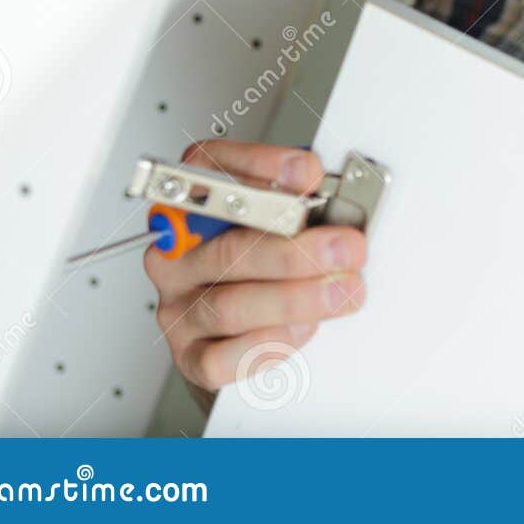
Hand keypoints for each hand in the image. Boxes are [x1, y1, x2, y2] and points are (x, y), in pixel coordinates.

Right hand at [145, 139, 367, 400]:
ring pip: (229, 305)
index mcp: (194, 204)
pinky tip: (304, 326)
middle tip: (346, 248)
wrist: (236, 321)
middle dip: (297, 250)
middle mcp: (176, 254)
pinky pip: (220, 357)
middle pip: (229, 249)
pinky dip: (268, 342)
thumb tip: (334, 193)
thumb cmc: (263, 252)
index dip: (260, 166)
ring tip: (340, 291)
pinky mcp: (190, 353)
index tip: (309, 173)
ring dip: (296, 299)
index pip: (208, 169)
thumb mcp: (281, 210)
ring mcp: (179, 305)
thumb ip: (299, 197)